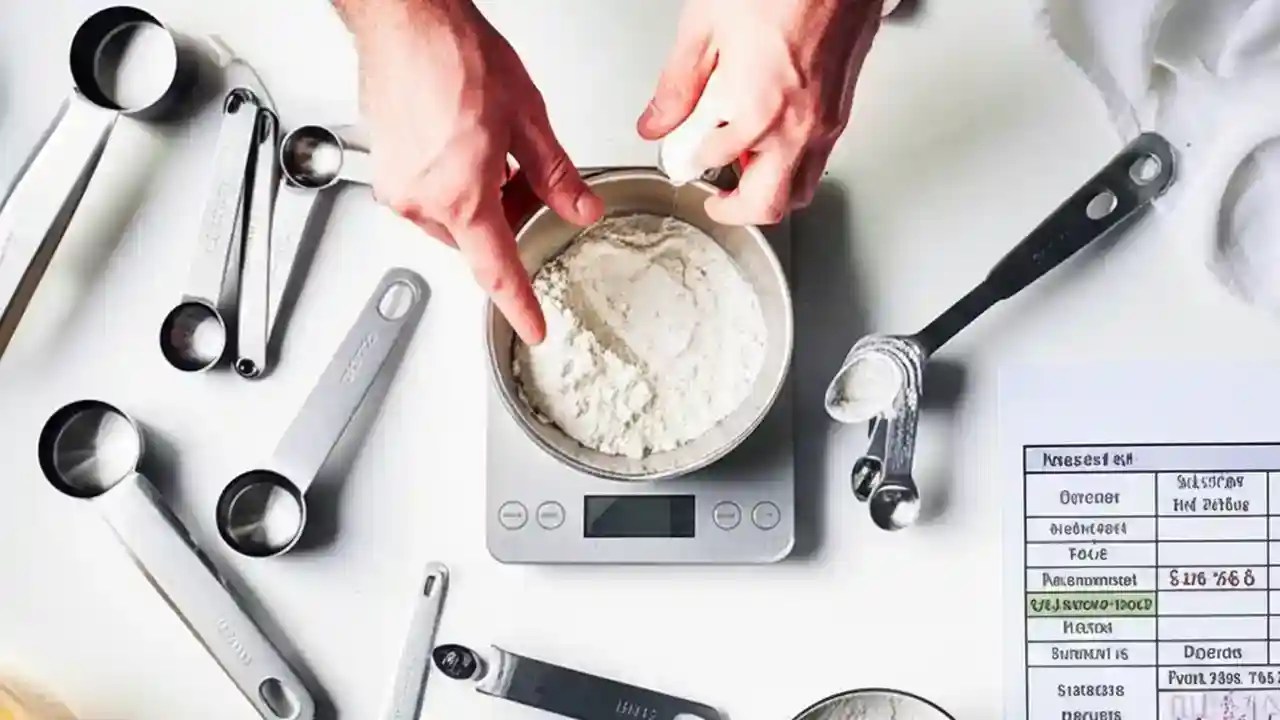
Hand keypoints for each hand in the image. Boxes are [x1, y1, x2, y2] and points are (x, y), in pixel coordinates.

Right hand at [338, 0, 602, 343]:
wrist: (406, 22)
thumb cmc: (456, 57)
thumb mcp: (527, 120)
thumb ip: (557, 175)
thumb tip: (580, 209)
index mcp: (461, 196)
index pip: (497, 270)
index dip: (520, 305)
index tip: (534, 327)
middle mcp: (423, 201)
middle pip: (478, 239)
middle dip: (509, 218)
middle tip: (529, 180)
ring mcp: (398, 187)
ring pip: (453, 219)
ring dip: (481, 200)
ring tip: (495, 149)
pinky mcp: (384, 172)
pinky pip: (429, 197)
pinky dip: (455, 185)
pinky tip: (466, 144)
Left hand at [638, 0, 882, 223]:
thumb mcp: (706, 26)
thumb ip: (677, 85)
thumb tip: (657, 121)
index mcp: (758, 109)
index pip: (710, 163)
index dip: (685, 162)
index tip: (677, 155)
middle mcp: (796, 126)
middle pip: (768, 205)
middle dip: (735, 210)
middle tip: (715, 198)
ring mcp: (824, 123)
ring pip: (800, 191)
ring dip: (768, 192)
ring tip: (743, 175)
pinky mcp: (840, 113)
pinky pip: (816, 162)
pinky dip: (791, 167)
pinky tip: (771, 143)